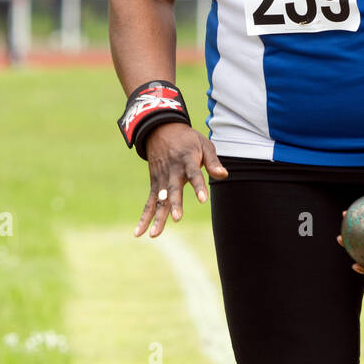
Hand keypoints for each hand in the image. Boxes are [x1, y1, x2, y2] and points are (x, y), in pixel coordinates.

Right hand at [134, 123, 227, 237]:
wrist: (161, 129)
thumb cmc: (188, 140)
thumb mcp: (204, 144)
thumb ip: (213, 162)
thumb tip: (224, 175)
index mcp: (187, 160)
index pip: (194, 174)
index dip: (198, 186)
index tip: (203, 200)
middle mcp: (172, 170)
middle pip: (173, 189)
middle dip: (175, 204)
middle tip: (177, 218)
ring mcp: (161, 179)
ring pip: (159, 200)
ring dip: (157, 216)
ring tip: (155, 234)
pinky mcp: (154, 184)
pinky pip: (149, 203)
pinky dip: (144, 218)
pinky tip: (139, 233)